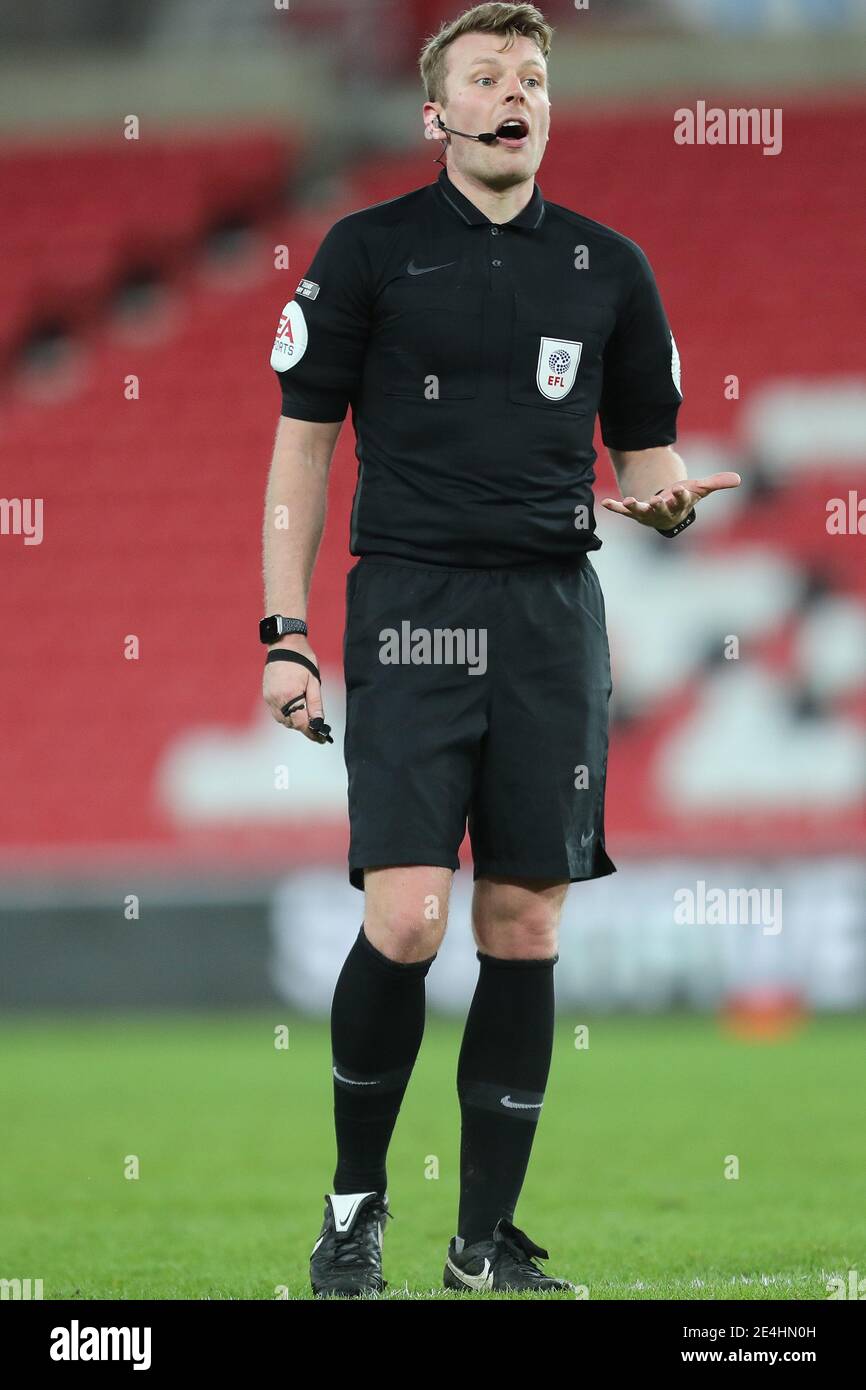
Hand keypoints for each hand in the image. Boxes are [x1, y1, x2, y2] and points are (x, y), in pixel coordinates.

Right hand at [262, 634, 331, 743]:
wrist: (284, 645)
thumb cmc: (302, 660)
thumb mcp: (314, 682)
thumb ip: (316, 704)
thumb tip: (319, 722)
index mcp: (290, 696)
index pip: (300, 723)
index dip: (311, 732)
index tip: (320, 739)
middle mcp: (276, 700)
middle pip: (291, 723)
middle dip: (303, 726)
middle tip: (316, 726)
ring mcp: (269, 698)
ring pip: (282, 720)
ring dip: (294, 720)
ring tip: (306, 715)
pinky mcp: (266, 695)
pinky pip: (276, 712)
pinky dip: (286, 714)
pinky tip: (294, 708)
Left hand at [600, 471, 740, 528]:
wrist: (666, 513)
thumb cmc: (683, 499)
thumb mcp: (699, 489)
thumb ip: (716, 483)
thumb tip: (739, 479)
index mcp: (679, 505)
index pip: (683, 500)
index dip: (682, 496)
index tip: (682, 489)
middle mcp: (662, 512)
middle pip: (661, 509)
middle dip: (659, 505)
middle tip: (657, 500)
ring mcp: (647, 513)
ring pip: (641, 512)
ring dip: (634, 507)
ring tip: (628, 501)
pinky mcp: (633, 512)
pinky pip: (622, 511)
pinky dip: (614, 507)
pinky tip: (604, 503)